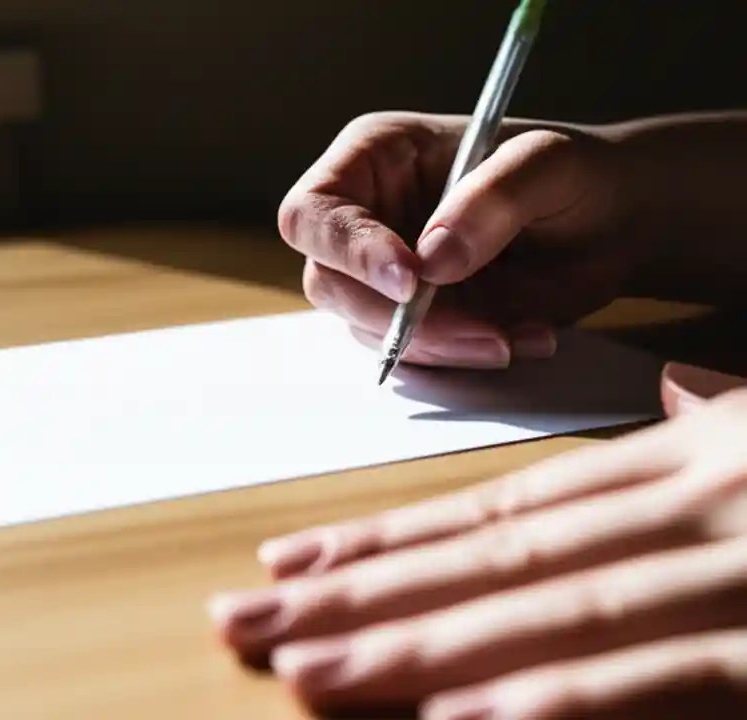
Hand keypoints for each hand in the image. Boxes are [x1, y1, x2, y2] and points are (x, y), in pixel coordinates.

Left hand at [206, 388, 746, 717]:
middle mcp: (681, 508)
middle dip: (356, 590)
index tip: (287, 561)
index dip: (384, 535)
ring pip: (545, 606)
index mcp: (675, 464)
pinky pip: (658, 675)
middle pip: (491, 553)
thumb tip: (671, 392)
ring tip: (307, 670)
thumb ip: (715, 424)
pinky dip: (554, 699)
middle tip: (247, 619)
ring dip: (414, 641)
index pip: (498, 504)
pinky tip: (454, 718)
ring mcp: (730, 573)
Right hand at [279, 111, 649, 368]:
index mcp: (376, 157)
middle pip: (328, 280)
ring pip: (365, 327)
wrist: (617, 225)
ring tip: (512, 335)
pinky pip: (411, 354)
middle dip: (395, 316)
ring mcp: (385, 272)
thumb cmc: (578, 175)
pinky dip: (462, 358)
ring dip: (436, 345)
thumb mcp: (551, 164)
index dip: (347, 249)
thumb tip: (433, 259)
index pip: (315, 210)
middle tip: (477, 327)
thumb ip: (494, 197)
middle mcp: (366, 216)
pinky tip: (521, 337)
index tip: (410, 281)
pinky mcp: (414, 318)